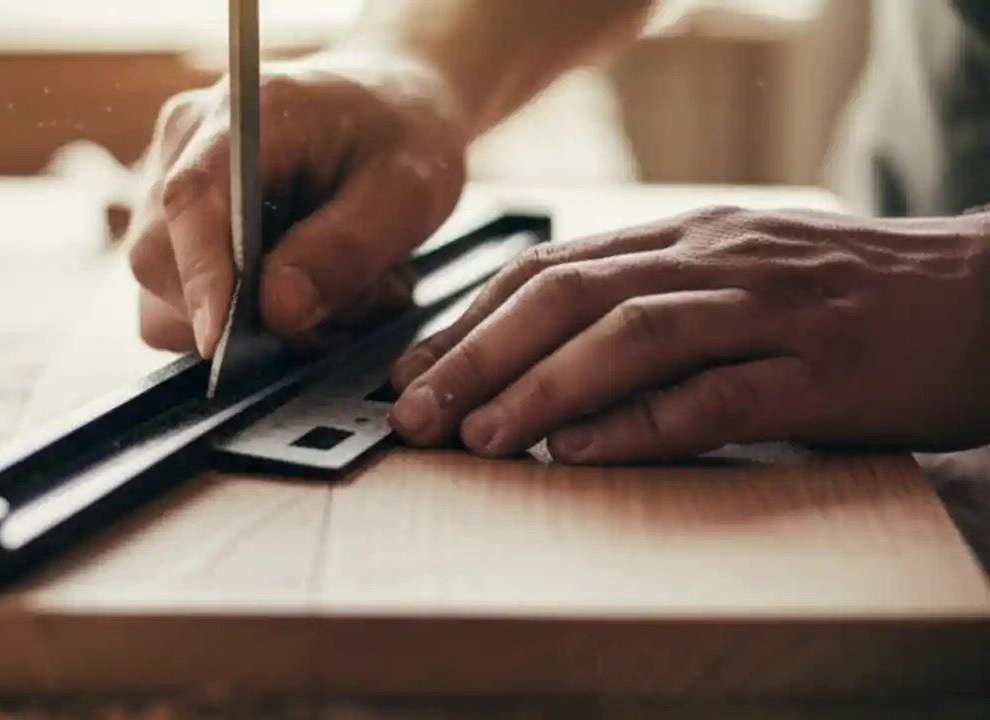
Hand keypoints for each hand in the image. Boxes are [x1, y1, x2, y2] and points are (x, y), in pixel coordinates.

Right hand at [128, 52, 466, 356]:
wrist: (387, 107)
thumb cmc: (402, 135)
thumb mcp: (410, 189)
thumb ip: (348, 248)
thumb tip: (278, 311)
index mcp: (242, 117)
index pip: (191, 201)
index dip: (200, 276)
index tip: (223, 342)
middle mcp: (186, 145)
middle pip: (159, 261)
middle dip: (239, 318)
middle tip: (341, 312)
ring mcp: (167, 185)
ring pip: (164, 297)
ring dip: (245, 328)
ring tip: (335, 298)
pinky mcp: (174, 231)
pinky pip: (181, 305)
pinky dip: (239, 324)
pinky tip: (301, 295)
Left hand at [388, 206, 989, 461]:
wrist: (989, 297)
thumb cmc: (849, 299)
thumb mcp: (739, 278)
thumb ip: (654, 301)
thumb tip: (547, 357)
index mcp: (690, 237)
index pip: (553, 267)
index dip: (473, 318)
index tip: (416, 368)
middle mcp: (717, 260)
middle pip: (570, 295)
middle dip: (478, 354)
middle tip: (416, 410)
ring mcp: (770, 312)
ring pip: (631, 336)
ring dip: (540, 387)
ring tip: (478, 436)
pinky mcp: (821, 373)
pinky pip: (714, 397)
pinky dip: (639, 426)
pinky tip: (580, 452)